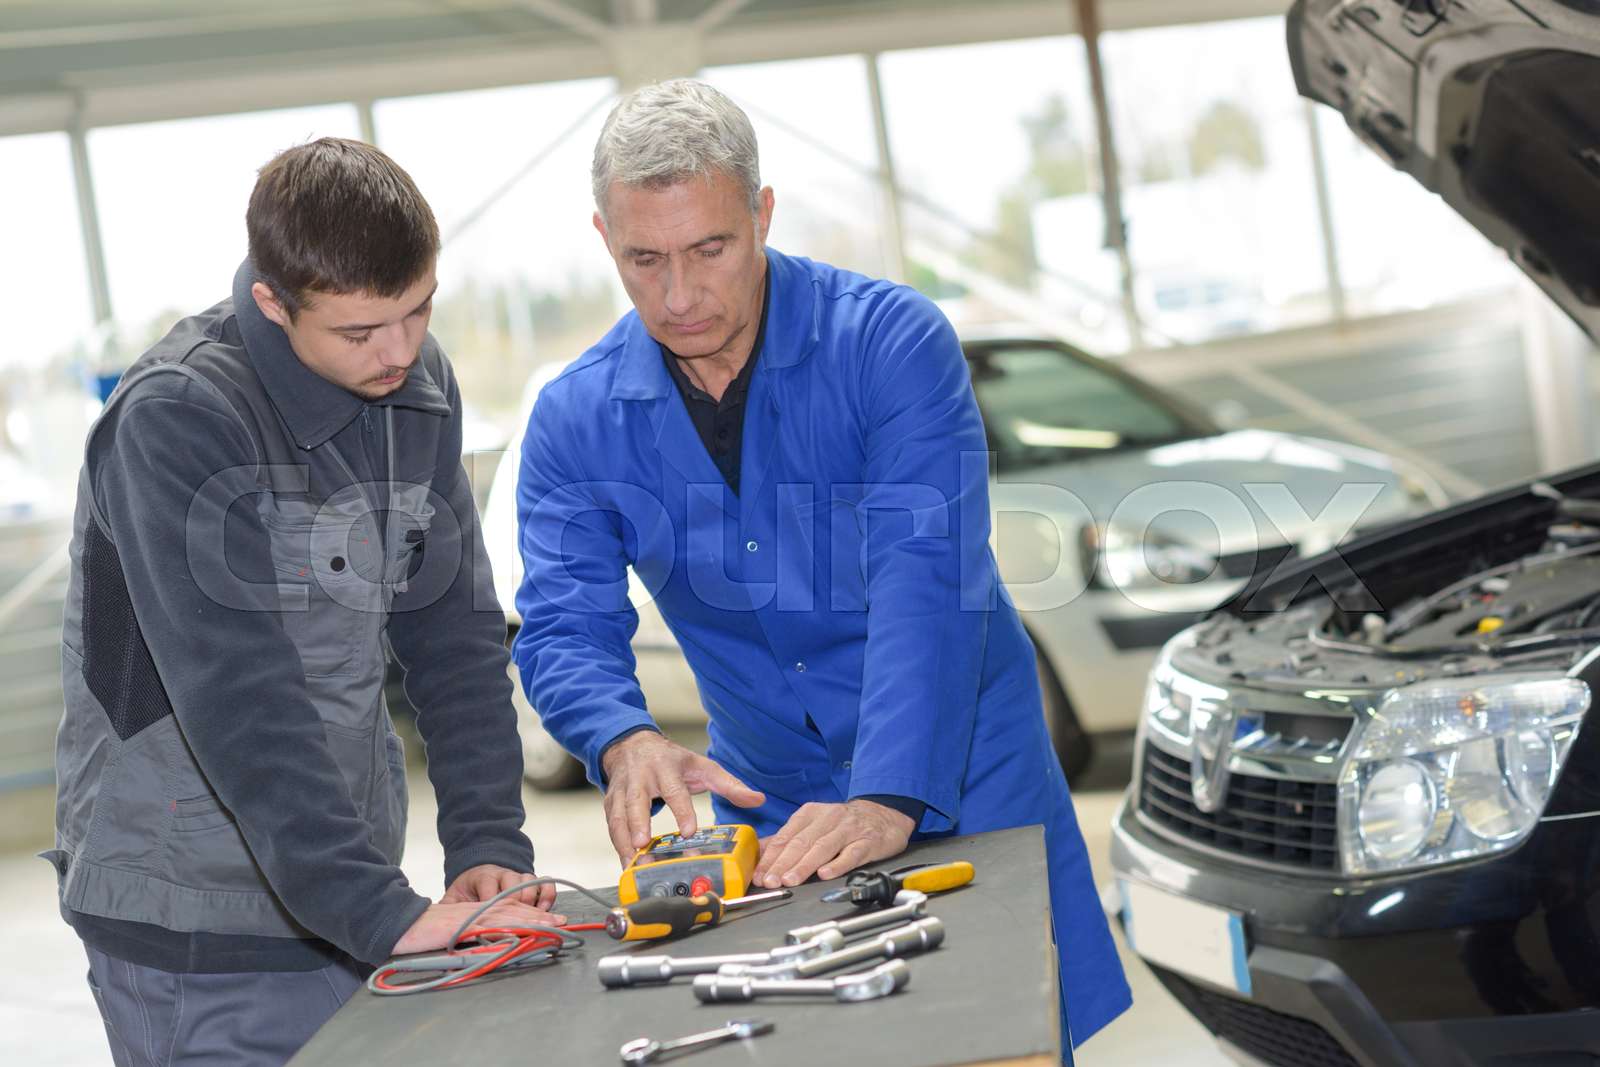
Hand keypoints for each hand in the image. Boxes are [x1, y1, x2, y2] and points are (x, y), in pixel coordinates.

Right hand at [391, 899, 566, 955]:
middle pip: (514, 911)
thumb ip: (473, 935)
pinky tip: (523, 930)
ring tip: (552, 925)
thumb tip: (494, 946)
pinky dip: (508, 927)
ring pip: (507, 916)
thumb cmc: (425, 931)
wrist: (402, 924)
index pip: (509, 910)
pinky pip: (490, 925)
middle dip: (539, 917)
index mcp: (477, 912)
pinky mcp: (464, 926)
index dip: (533, 914)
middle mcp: (478, 911)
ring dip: (532, 920)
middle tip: (562, 922)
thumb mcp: (454, 930)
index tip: (554, 920)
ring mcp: (472, 917)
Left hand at [442, 864, 557, 910]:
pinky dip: (548, 895)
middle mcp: (504, 874)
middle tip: (518, 921)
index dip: (492, 902)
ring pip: (530, 882)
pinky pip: (545, 883)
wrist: (482, 872)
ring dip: (532, 900)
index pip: (489, 887)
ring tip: (532, 917)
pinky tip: (544, 909)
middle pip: (513, 885)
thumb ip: (448, 907)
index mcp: (483, 877)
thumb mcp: (454, 896)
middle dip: (517, 904)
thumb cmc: (469, 889)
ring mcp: (520, 877)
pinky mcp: (532, 882)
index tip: (492, 919)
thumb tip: (434, 919)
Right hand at [600, 731, 764, 864]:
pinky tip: (626, 864)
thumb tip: (758, 800)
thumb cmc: (670, 760)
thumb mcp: (702, 767)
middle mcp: (640, 778)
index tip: (688, 831)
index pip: (674, 790)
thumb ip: (729, 785)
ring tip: (632, 863)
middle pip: (636, 800)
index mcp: (666, 768)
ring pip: (618, 816)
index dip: (681, 810)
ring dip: (623, 840)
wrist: (631, 745)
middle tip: (642, 844)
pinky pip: (611, 826)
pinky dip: (617, 845)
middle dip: (637, 823)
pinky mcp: (610, 803)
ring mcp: (622, 790)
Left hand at [752, 799, 914, 888]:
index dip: (771, 857)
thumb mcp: (813, 825)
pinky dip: (838, 864)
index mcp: (810, 813)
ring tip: (791, 880)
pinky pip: (851, 853)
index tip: (760, 875)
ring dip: (805, 865)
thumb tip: (759, 853)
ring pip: (823, 848)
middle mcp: (828, 818)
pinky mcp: (867, 841)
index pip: (785, 837)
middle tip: (771, 881)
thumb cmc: (843, 824)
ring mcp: (848, 829)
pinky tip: (826, 874)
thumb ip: (787, 839)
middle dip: (783, 864)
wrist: (883, 816)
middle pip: (801, 843)